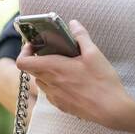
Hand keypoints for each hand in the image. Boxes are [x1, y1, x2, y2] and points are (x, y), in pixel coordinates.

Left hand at [16, 20, 132, 128]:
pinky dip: (55, 85)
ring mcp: (54, 97)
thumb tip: (73, 24)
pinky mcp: (61, 106)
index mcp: (54, 68)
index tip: (35, 45)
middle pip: (32, 70)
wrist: (111, 110)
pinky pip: (51, 93)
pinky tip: (72, 82)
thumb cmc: (102, 81)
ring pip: (41, 82)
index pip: (23, 62)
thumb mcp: (94, 54)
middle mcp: (50, 84)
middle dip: (39, 60)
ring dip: (47, 73)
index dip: (24, 51)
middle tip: (53, 53)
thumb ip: (81, 36)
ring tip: (65, 67)